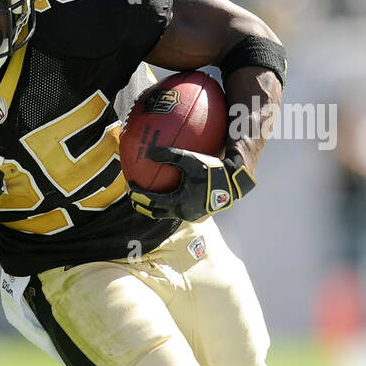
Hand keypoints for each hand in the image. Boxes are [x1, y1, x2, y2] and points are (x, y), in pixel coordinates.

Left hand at [130, 146, 254, 221]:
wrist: (235, 181)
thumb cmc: (213, 168)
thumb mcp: (191, 159)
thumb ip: (170, 155)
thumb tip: (150, 151)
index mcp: (178, 202)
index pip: (150, 201)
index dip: (137, 194)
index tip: (130, 186)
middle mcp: (183, 212)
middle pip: (154, 213)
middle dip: (141, 205)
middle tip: (132, 195)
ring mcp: (191, 214)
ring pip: (166, 214)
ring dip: (154, 206)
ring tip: (146, 197)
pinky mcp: (198, 212)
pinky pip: (177, 209)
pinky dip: (168, 203)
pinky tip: (168, 191)